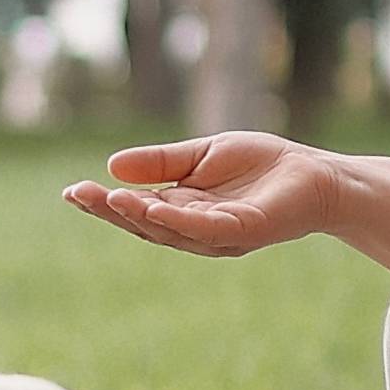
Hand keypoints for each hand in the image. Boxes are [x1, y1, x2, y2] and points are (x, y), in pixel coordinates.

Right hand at [62, 131, 341, 258]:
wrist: (317, 174)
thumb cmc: (263, 165)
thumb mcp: (202, 154)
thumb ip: (162, 163)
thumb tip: (112, 165)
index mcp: (182, 210)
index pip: (135, 210)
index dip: (104, 203)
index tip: (72, 191)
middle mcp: (195, 229)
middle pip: (144, 225)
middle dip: (109, 211)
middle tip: (78, 194)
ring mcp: (219, 235)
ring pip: (170, 230)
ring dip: (138, 216)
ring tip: (109, 199)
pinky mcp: (244, 231)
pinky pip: (205, 229)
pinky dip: (178, 219)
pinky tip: (154, 205)